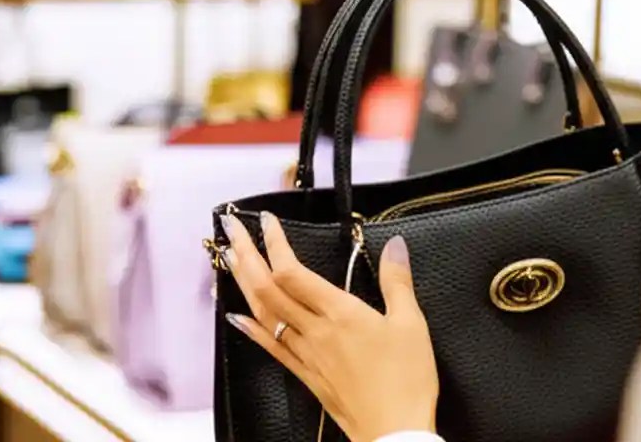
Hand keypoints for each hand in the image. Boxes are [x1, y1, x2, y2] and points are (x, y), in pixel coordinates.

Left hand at [221, 212, 438, 441]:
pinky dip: (251, 327)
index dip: (274, 243)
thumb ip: (397, 282)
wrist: (394, 432)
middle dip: (246, 254)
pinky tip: (236, 316)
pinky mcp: (306, 374)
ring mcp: (306, 354)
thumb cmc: (407, 380)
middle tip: (229, 228)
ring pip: (264, 312)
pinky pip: (271, 346)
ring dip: (242, 282)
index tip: (266, 221)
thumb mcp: (412, 324)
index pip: (293, 271)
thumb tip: (395, 245)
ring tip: (228, 258)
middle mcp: (315, 331)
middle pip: (268, 287)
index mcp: (340, 313)